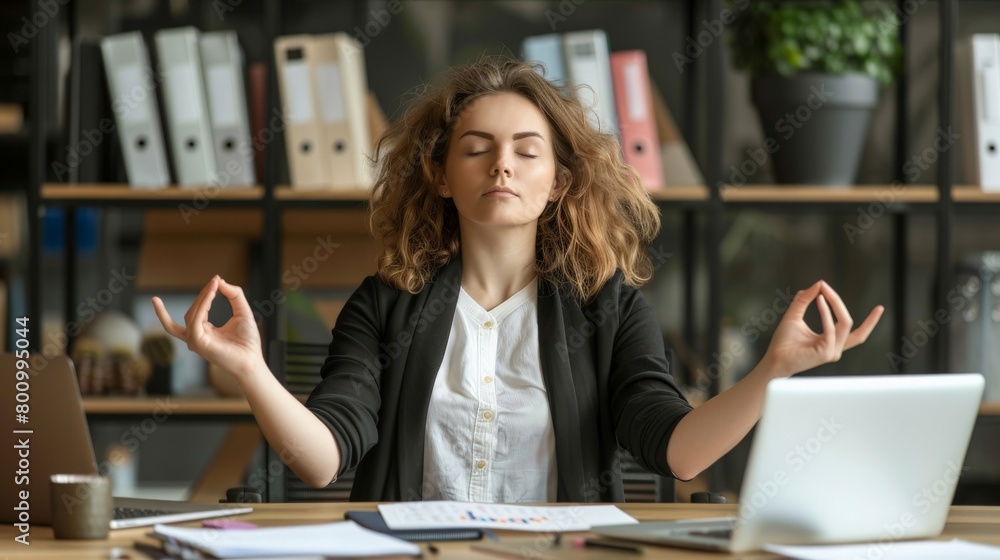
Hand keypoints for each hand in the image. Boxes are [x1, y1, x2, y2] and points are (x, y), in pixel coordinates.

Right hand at [152, 275, 263, 378]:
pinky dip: (202, 305)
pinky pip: (195, 320)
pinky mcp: (198, 343)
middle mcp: (196, 337)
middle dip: (203, 295)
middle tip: (215, 280)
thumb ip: (234, 295)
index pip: (197, 311)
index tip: (215, 280)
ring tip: (214, 284)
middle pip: (192, 312)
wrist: (252, 360)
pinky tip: (211, 293)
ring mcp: (195, 341)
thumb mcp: (242, 312)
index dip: (205, 295)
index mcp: (204, 331)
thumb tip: (219, 280)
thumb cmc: (248, 341)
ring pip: (191, 314)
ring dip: (202, 298)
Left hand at [760, 280, 883, 378]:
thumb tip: (818, 284)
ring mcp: (832, 352)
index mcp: (832, 341)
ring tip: (822, 290)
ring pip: (845, 323)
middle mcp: (835, 347)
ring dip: (835, 303)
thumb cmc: (783, 341)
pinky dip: (826, 313)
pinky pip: (831, 329)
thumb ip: (805, 300)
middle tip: (826, 286)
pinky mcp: (826, 353)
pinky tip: (819, 300)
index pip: (855, 329)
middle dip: (839, 302)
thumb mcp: (794, 315)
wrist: (774, 359)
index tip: (859, 300)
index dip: (861, 316)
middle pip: (849, 322)